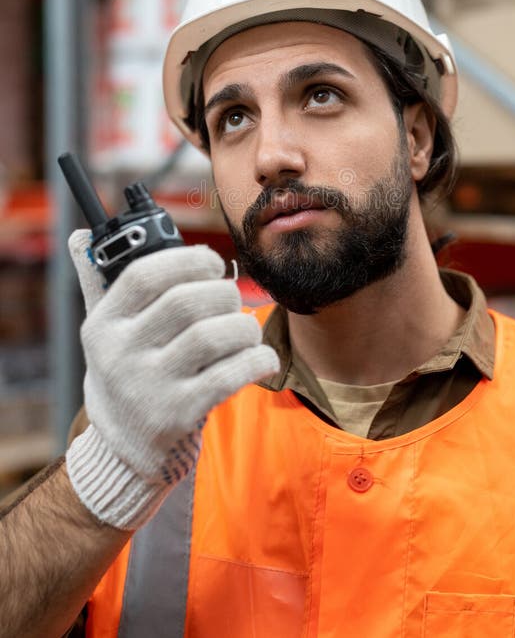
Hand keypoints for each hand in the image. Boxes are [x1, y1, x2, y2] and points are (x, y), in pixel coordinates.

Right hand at [66, 233, 278, 529]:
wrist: (123, 451)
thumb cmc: (126, 373)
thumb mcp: (105, 332)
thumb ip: (97, 282)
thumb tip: (79, 236)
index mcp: (103, 325)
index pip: (145, 275)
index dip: (188, 259)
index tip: (212, 263)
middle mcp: (120, 355)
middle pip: (186, 301)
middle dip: (224, 293)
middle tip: (233, 301)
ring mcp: (148, 388)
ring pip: (212, 336)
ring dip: (244, 326)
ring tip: (247, 330)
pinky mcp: (178, 416)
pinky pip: (229, 376)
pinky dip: (256, 361)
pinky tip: (262, 359)